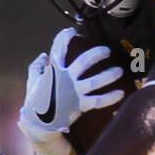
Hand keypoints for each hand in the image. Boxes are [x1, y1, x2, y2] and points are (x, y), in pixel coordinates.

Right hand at [19, 29, 124, 154]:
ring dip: (109, 75)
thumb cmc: (35, 100)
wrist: (39, 123)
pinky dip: (110, 97)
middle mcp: (66, 79)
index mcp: (54, 71)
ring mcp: (74, 92)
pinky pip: (98, 101)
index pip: (58, 49)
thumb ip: (37, 66)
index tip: (71, 31)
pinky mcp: (80, 105)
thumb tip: (44, 56)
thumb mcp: (33, 80)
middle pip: (84, 63)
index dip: (64, 38)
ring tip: (119, 71)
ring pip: (95, 82)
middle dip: (96, 54)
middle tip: (106, 51)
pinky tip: (120, 93)